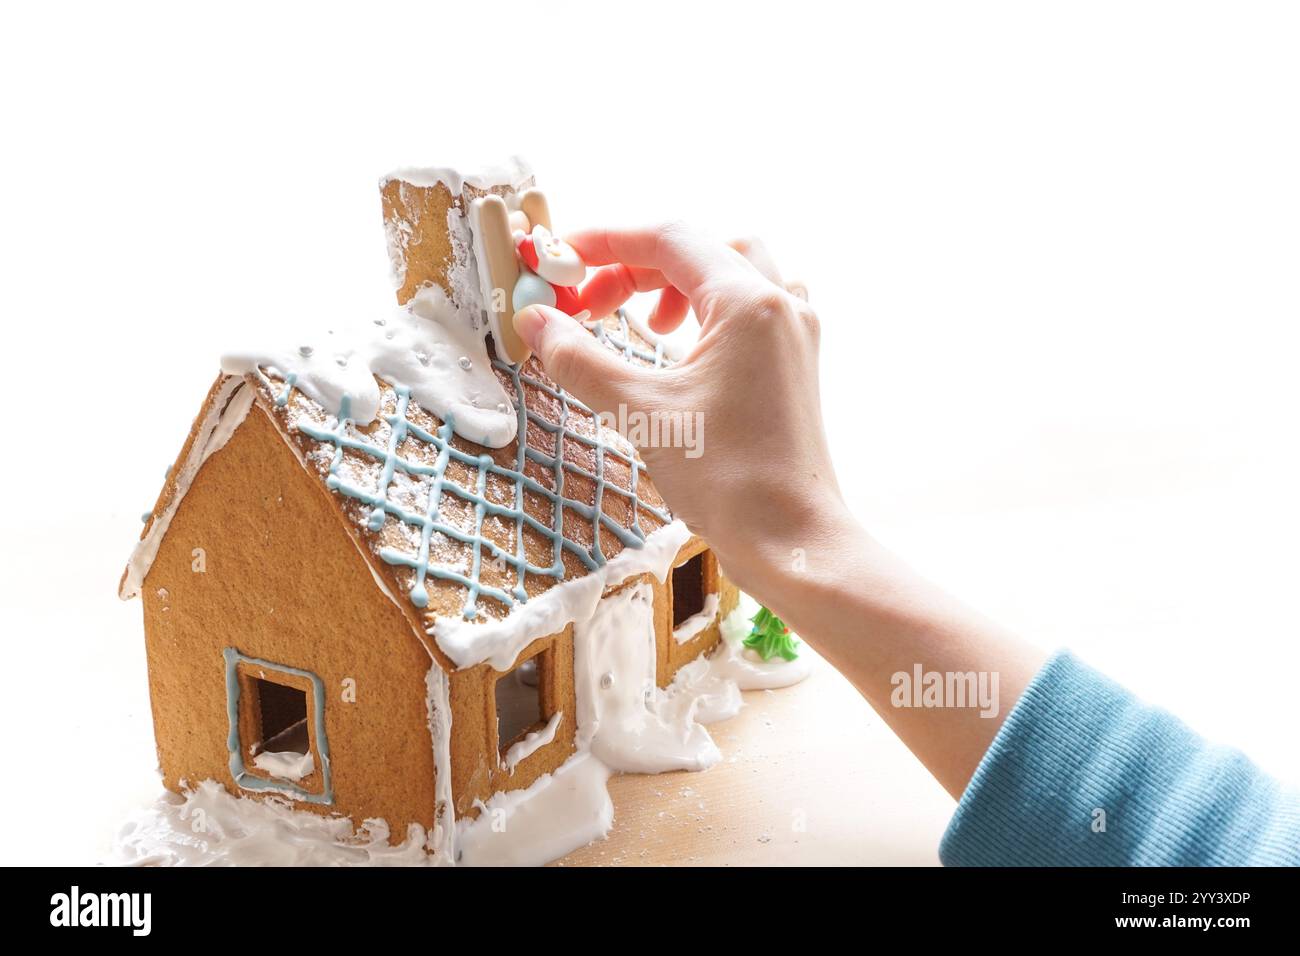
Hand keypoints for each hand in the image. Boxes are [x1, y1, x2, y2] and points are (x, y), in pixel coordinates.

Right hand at [512, 223, 848, 599]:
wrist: (793, 541)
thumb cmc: (728, 479)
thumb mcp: (639, 412)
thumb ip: (579, 358)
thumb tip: (535, 322)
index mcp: (748, 301)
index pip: (667, 238)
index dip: (604, 242)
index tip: (559, 259)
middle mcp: (780, 305)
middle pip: (699, 248)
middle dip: (634, 267)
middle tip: (588, 305)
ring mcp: (796, 334)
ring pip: (731, 271)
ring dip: (676, 283)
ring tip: (643, 327)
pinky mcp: (797, 364)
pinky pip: (751, 308)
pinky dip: (708, 310)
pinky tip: (681, 350)